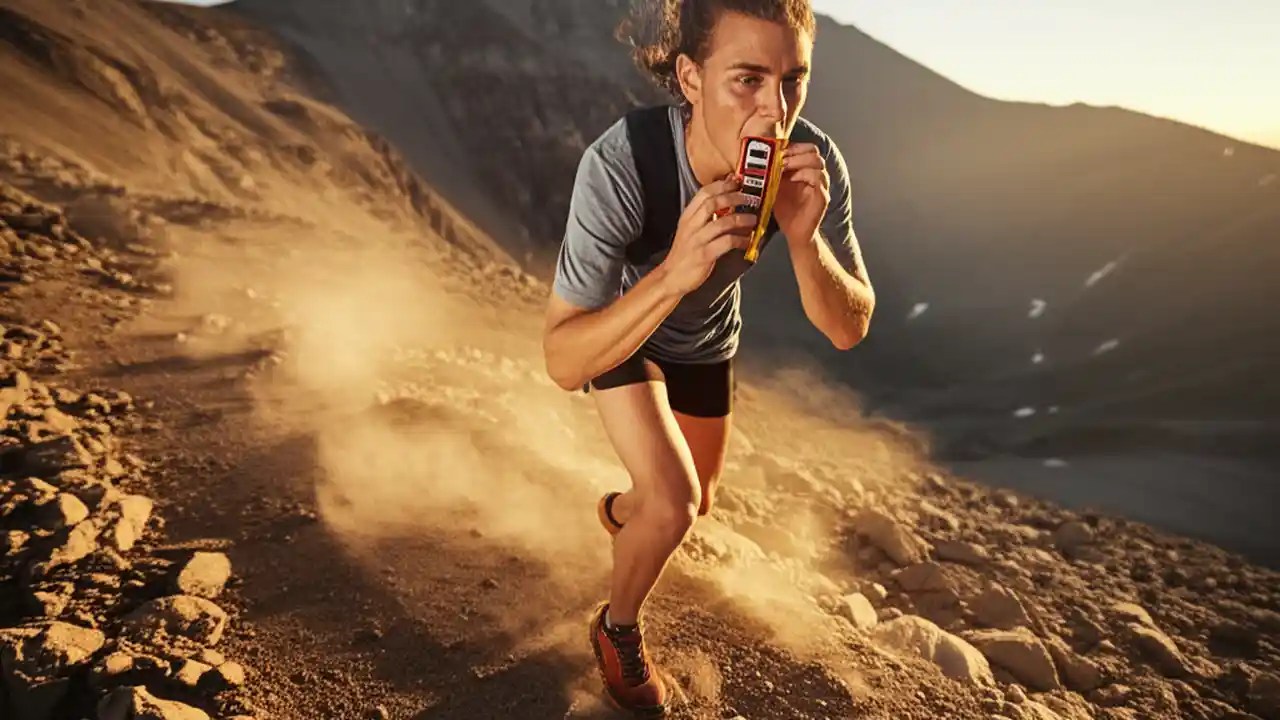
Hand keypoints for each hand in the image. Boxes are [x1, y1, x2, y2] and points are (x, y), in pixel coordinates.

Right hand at [658, 176, 757, 295]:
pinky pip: (726, 243)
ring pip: (722, 222)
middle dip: (734, 197)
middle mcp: (691, 225)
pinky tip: (748, 241)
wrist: (671, 277)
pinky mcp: (704, 255)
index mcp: (687, 217)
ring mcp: (697, 240)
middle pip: (713, 203)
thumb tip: (726, 202)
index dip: (721, 185)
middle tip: (749, 197)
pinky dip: (740, 240)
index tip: (736, 181)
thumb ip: (704, 216)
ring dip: (741, 219)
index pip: (703, 193)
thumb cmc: (684, 253)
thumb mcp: (690, 230)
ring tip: (753, 219)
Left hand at [772, 142, 829, 243]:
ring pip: (817, 162)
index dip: (792, 146)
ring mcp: (821, 185)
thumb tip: (754, 160)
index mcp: (805, 170)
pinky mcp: (823, 196)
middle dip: (795, 151)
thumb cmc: (785, 211)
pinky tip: (792, 179)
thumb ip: (771, 174)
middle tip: (779, 157)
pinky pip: (818, 178)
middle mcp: (816, 175)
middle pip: (814, 151)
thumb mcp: (774, 188)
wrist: (794, 234)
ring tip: (783, 166)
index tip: (776, 149)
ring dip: (799, 161)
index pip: (806, 148)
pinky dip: (804, 175)